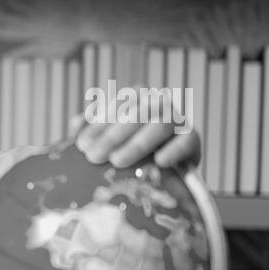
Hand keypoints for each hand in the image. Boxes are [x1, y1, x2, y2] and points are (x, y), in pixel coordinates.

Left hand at [72, 87, 200, 170]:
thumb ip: (89, 130)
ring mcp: (177, 120)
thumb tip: (76, 123)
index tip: (81, 145)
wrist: (162, 172)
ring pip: (161, 124)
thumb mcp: (106, 141)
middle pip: (136, 113)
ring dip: (137, 143)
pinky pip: (188, 140)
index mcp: (136, 98)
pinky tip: (159, 162)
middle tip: (93, 157)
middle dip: (111, 136)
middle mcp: (158, 103)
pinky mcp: (192, 139)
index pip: (117, 106)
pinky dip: (174, 150)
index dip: (98, 125)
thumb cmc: (127, 152)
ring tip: (117, 161)